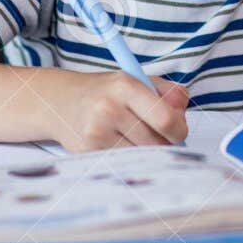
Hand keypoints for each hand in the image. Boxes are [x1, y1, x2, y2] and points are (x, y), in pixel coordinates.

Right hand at [54, 71, 189, 151]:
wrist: (59, 101)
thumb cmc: (105, 92)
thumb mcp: (136, 80)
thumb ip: (168, 92)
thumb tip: (182, 112)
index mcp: (125, 86)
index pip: (166, 119)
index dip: (179, 130)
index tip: (178, 132)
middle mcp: (109, 108)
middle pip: (156, 143)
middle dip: (164, 143)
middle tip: (158, 136)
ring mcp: (96, 132)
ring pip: (142, 156)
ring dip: (146, 152)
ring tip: (135, 137)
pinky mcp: (87, 152)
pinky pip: (124, 163)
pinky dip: (128, 157)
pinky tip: (118, 143)